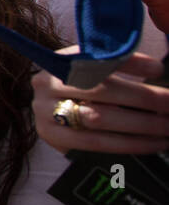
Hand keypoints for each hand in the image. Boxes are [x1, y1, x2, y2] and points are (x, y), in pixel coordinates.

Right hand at [33, 50, 168, 154]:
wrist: (53, 111)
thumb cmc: (79, 87)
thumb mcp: (91, 68)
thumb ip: (118, 63)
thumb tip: (156, 69)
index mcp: (57, 63)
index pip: (94, 60)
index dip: (128, 64)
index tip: (159, 70)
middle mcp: (46, 87)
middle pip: (99, 92)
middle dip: (144, 99)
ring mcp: (46, 115)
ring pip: (98, 120)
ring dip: (141, 125)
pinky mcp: (55, 140)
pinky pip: (97, 144)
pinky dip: (130, 144)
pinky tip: (153, 143)